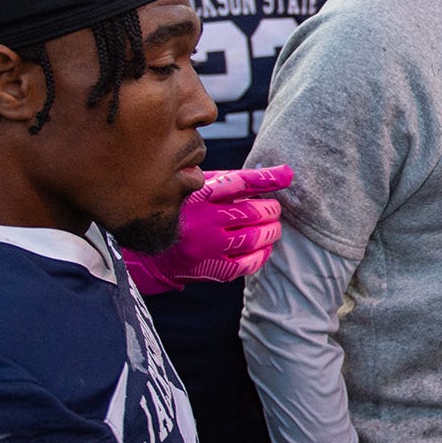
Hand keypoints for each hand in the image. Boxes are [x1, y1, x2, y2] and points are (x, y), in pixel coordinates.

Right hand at [124, 165, 292, 294]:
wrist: (154, 254)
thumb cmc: (188, 213)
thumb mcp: (204, 189)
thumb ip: (239, 181)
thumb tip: (287, 173)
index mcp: (198, 195)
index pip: (238, 183)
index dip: (266, 179)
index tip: (287, 177)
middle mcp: (202, 220)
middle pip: (252, 212)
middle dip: (271, 210)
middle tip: (273, 210)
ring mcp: (207, 246)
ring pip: (254, 238)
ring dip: (271, 232)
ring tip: (273, 228)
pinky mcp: (212, 269)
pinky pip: (249, 262)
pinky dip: (263, 254)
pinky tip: (264, 247)